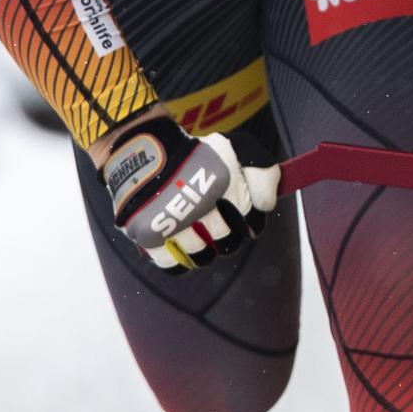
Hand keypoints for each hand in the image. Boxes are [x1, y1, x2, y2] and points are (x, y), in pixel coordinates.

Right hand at [100, 113, 277, 270]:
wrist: (146, 149)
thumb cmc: (196, 151)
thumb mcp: (237, 148)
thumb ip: (262, 173)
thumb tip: (267, 206)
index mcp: (228, 188)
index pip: (252, 224)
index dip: (251, 225)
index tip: (244, 222)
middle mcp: (203, 208)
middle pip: (228, 242)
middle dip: (228, 238)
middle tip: (220, 230)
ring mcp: (175, 224)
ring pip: (202, 255)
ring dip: (204, 250)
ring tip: (199, 238)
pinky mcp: (149, 235)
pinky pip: (171, 263)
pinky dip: (178, 261)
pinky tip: (181, 250)